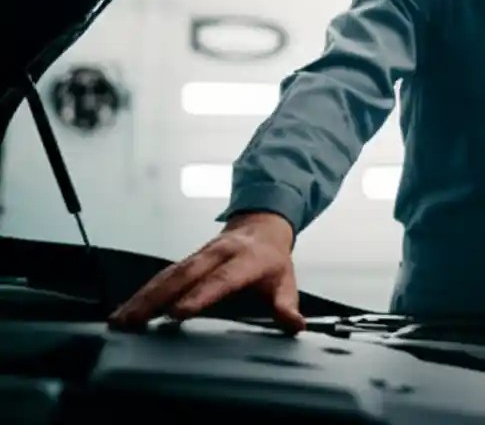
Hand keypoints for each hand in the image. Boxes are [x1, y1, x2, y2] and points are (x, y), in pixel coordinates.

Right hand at [108, 211, 303, 332]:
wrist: (261, 227)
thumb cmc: (272, 260)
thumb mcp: (285, 281)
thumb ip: (286, 305)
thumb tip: (295, 325)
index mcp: (245, 259)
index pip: (221, 279)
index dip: (200, 295)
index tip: (178, 313)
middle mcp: (216, 254)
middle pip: (183, 275)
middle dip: (157, 298)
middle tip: (135, 320)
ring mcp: (197, 255)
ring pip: (166, 275)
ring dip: (142, 297)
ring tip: (121, 320)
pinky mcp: (185, 261)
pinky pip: (161, 276)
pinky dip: (141, 293)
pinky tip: (124, 311)